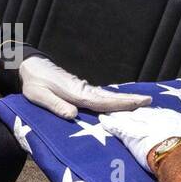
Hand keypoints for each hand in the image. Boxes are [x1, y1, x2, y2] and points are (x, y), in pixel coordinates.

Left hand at [19, 56, 151, 119]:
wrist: (30, 66)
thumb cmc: (34, 83)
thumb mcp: (39, 96)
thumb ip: (55, 106)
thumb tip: (73, 115)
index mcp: (76, 93)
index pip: (102, 101)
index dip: (121, 103)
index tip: (140, 102)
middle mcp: (83, 90)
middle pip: (110, 98)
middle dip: (130, 100)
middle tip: (150, 101)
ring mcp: (83, 89)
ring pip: (107, 96)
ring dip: (124, 100)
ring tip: (142, 103)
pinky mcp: (80, 89)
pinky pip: (100, 96)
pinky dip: (113, 99)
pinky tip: (119, 103)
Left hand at [98, 108, 180, 171]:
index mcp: (174, 117)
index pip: (156, 112)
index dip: (145, 110)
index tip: (139, 108)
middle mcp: (158, 117)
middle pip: (140, 111)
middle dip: (129, 109)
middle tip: (117, 104)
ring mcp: (146, 125)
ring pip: (128, 117)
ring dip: (117, 114)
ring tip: (106, 111)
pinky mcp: (135, 135)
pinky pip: (119, 127)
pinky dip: (111, 123)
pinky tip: (102, 121)